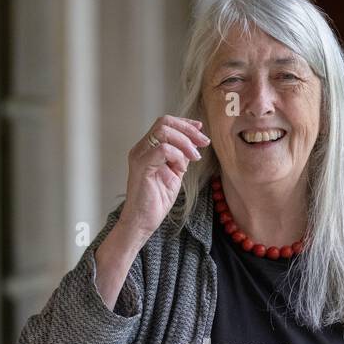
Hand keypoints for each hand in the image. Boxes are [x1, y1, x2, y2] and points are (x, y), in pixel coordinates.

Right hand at [120, 115, 209, 244]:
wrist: (143, 221)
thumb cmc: (156, 200)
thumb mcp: (174, 173)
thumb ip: (180, 157)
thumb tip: (194, 142)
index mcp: (147, 148)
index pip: (165, 123)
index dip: (185, 124)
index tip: (201, 131)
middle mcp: (141, 148)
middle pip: (165, 122)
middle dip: (189, 130)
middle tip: (204, 143)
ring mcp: (139, 155)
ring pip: (164, 131)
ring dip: (185, 143)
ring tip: (193, 159)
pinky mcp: (141, 165)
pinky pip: (163, 149)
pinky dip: (177, 156)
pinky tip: (180, 170)